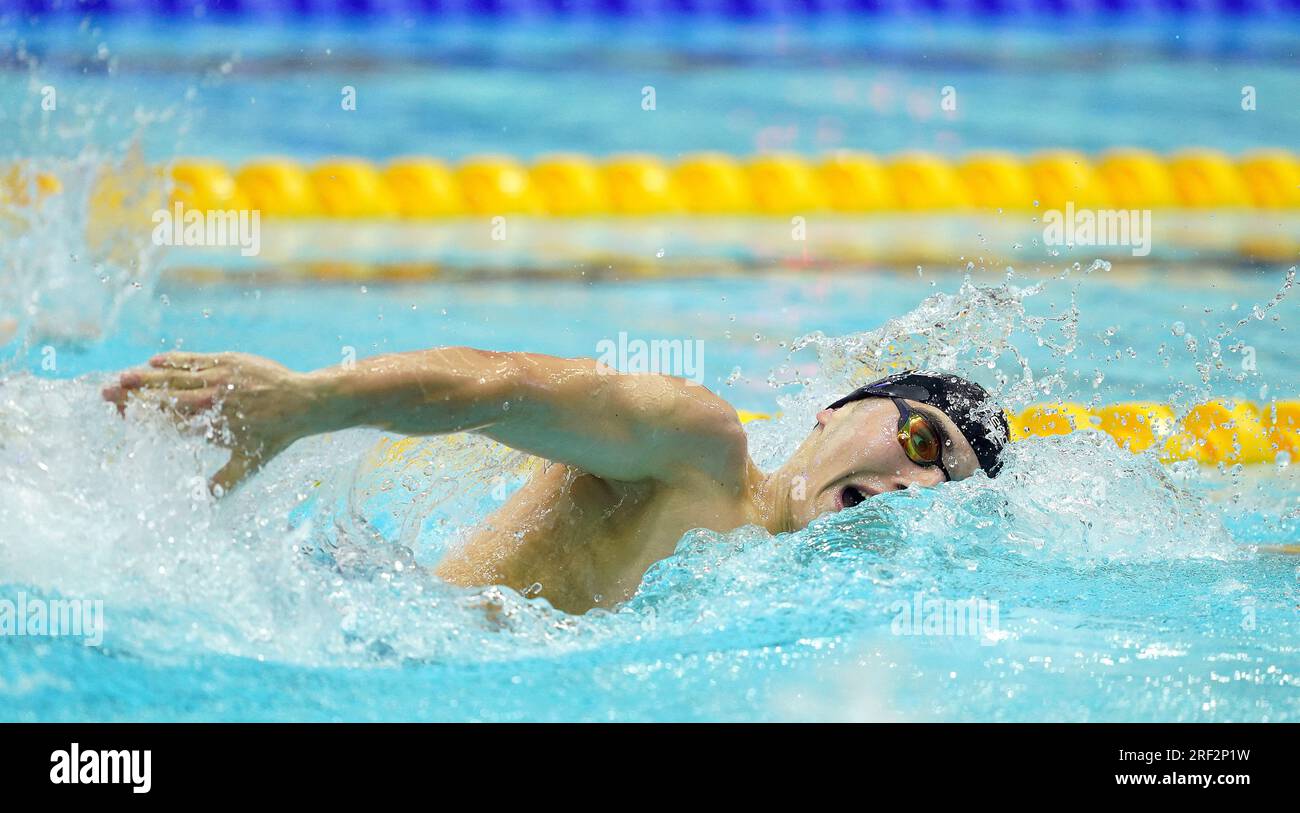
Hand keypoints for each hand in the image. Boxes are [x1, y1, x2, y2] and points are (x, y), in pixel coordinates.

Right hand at [102, 351, 316, 492]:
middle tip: (106, 394)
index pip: (168, 422)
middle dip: (134, 396)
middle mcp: (212, 402)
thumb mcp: (250, 463)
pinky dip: (174, 361)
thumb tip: (204, 506)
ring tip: (122, 378)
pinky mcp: (228, 361)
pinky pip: (195, 360)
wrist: (304, 402)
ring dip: (147, 377)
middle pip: (164, 399)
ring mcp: (220, 379)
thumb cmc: (276, 435)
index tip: (120, 415)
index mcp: (212, 426)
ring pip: (175, 377)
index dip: (142, 418)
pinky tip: (154, 361)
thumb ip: (223, 482)